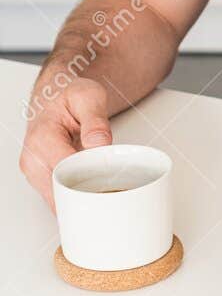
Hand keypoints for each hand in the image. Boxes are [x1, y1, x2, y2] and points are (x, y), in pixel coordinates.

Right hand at [18, 77, 111, 211]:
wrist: (56, 96)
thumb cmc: (70, 95)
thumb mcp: (89, 96)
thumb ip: (96, 120)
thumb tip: (98, 143)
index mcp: (43, 139)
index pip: (65, 174)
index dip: (90, 181)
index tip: (111, 181)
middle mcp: (33, 159)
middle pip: (61, 192)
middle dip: (87, 196)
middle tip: (113, 190)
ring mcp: (34, 171)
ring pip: (58, 200)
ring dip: (81, 199)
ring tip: (104, 188)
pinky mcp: (40, 178)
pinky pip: (58, 196)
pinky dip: (75, 196)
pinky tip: (91, 190)